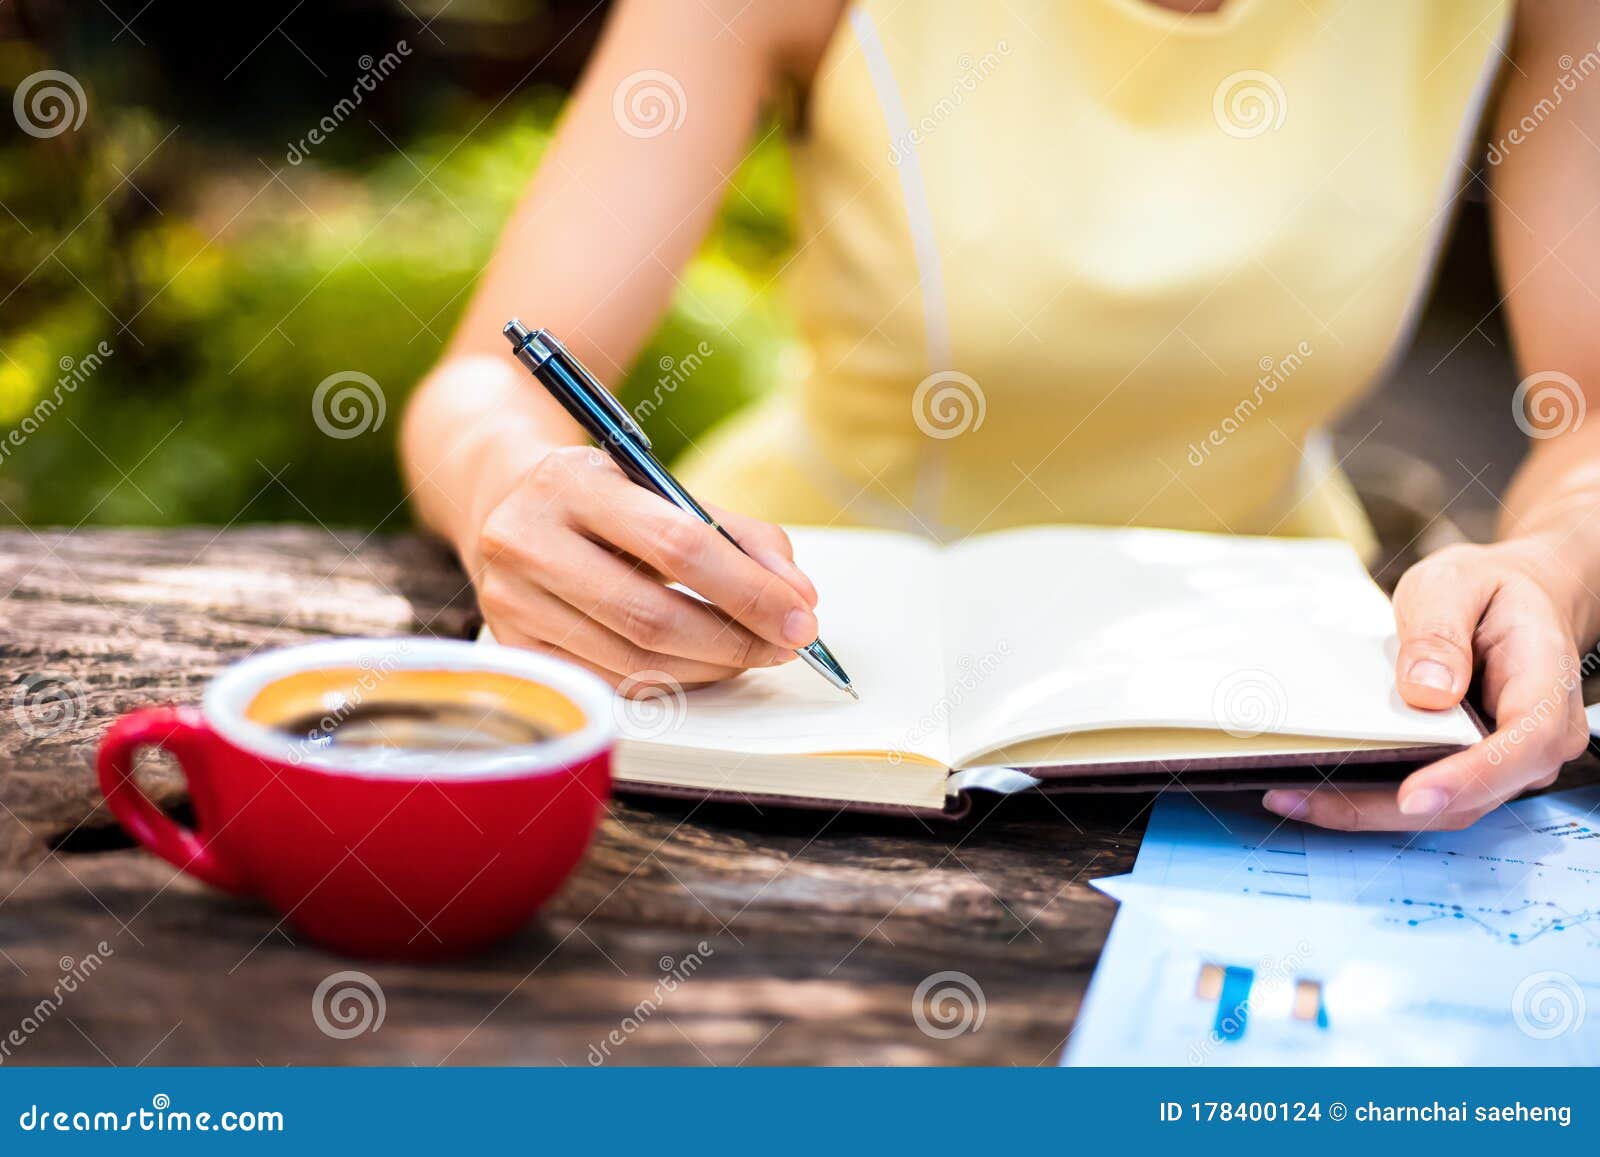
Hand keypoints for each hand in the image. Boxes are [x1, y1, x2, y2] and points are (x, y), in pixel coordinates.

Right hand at [463, 446, 817, 690]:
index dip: (749, 590)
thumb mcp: (661, 488)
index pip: (678, 546)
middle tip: (787, 644)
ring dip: (711, 666)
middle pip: (653, 616)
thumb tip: (797, 597)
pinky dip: (670, 680)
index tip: (802, 616)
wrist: (505, 505)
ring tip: (751, 651)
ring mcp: (510, 601)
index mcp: (571, 483)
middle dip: (737, 638)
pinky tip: (701, 663)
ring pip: (634, 660)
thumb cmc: (601, 499)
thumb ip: (738, 535)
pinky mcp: (513, 648)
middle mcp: (528, 541)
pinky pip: (610, 682)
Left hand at [1263, 540, 1591, 830]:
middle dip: (1388, 807)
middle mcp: (1536, 738)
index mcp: (1546, 684)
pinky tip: (1313, 791)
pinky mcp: (1470, 769)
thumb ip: (1441, 631)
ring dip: (1368, 810)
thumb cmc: (1488, 590)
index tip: (1412, 796)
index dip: (1469, 777)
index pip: (1525, 744)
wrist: (1516, 599)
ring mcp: (1506, 762)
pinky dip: (1370, 798)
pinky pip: (1425, 795)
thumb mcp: (1456, 584)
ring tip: (1290, 797)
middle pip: (1474, 794)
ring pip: (1443, 807)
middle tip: (1304, 799)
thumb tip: (1427, 691)